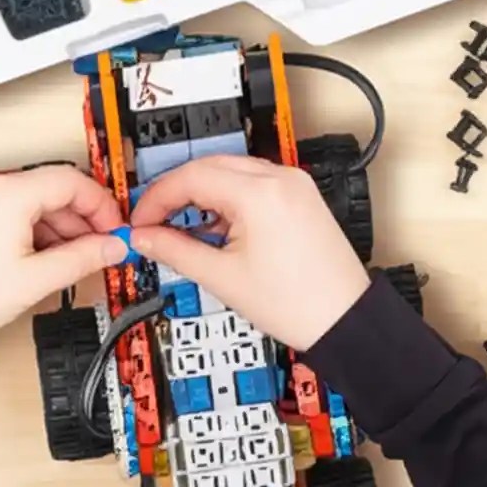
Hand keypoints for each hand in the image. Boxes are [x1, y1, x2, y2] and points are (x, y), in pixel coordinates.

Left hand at [0, 165, 127, 345]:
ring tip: (66, 264)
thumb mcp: (35, 280)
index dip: (102, 207)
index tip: (115, 231)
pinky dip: (31, 229)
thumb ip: (83, 258)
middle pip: (52, 189)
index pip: (73, 182)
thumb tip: (113, 246)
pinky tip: (38, 260)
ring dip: (57, 227)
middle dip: (80, 220)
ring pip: (32, 200)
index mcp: (8, 192)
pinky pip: (9, 208)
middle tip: (98, 251)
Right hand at [130, 155, 368, 350]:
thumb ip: (175, 251)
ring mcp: (293, 185)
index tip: (141, 221)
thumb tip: (145, 237)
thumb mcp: (222, 278)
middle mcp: (280, 179)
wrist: (345, 320)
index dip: (157, 198)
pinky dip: (227, 199)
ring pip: (230, 171)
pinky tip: (214, 226)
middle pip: (208, 166)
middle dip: (176, 192)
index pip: (191, 177)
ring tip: (181, 227)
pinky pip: (253, 183)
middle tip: (153, 220)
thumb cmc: (299, 304)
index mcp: (260, 194)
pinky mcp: (300, 196)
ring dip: (201, 193)